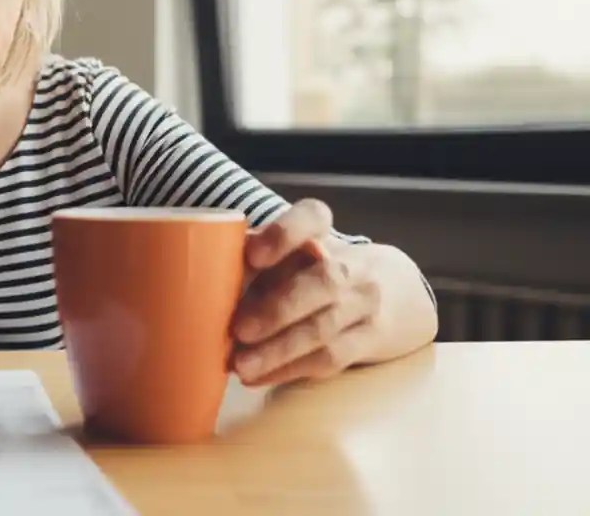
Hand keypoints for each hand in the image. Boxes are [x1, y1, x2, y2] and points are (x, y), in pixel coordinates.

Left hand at [230, 199, 381, 386]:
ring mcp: (365, 304)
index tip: (252, 254)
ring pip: (325, 327)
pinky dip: (289, 370)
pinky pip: (330, 358)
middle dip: (278, 308)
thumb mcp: (292, 255)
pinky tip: (259, 377)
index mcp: (323, 234)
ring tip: (240, 365)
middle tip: (238, 329)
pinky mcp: (369, 340)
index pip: (312, 218)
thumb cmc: (316, 271)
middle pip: (324, 281)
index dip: (284, 233)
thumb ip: (253, 262)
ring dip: (279, 350)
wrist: (396, 292)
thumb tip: (199, 279)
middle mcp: (351, 265)